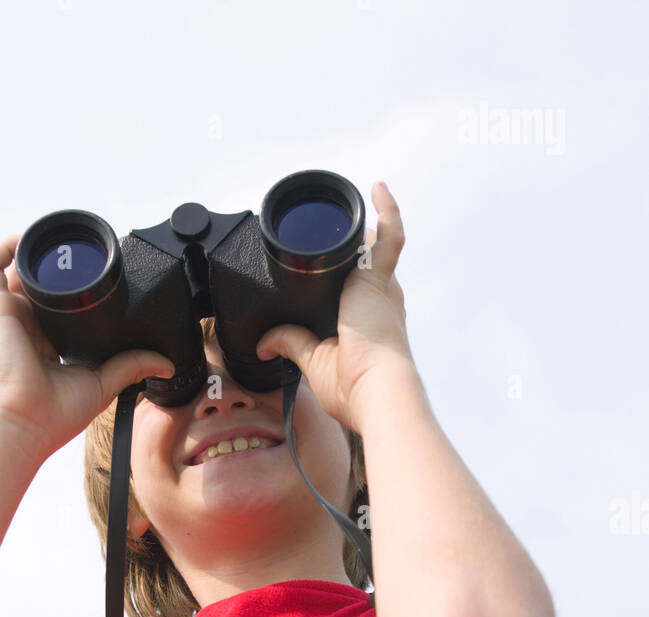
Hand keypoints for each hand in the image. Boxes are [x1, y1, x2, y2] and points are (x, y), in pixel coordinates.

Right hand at [0, 233, 174, 457]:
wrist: (26, 421)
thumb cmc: (55, 414)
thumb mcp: (102, 384)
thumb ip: (131, 366)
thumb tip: (165, 365)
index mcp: (45, 342)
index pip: (57, 307)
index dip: (73, 290)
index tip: (96, 278)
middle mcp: (24, 326)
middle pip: (39, 284)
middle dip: (56, 265)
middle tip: (82, 255)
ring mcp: (6, 314)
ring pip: (15, 270)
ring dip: (33, 251)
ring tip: (59, 240)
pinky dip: (4, 247)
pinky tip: (26, 240)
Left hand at [255, 181, 413, 430]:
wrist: (375, 390)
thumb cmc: (354, 386)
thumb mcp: (313, 361)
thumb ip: (291, 344)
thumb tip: (265, 344)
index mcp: (368, 319)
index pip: (355, 286)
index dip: (343, 274)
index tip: (324, 266)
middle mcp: (380, 300)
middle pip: (362, 261)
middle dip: (344, 247)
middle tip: (318, 235)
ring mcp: (382, 287)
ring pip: (370, 245)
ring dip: (354, 228)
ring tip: (331, 210)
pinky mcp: (380, 278)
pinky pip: (390, 236)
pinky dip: (387, 210)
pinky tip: (376, 188)